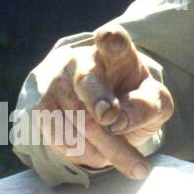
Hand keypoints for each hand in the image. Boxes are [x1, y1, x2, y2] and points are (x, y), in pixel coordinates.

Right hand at [34, 25, 174, 178]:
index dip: (111, 39)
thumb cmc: (130, 96)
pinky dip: (87, 154)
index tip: (110, 37)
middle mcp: (81, 63)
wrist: (95, 102)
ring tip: (125, 157)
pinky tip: (100, 152)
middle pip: (89, 84)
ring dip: (106, 148)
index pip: (112, 41)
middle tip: (110, 117)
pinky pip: (64, 140)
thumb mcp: (151, 98)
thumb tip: (118, 122)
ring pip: (80, 122)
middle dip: (99, 101)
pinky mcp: (41, 109)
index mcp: (116, 53)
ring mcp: (57, 85)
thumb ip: (147, 106)